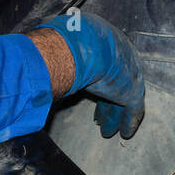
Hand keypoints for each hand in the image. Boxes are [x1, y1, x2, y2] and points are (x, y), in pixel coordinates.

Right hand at [35, 13, 144, 138]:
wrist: (85, 47)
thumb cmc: (67, 43)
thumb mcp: (63, 47)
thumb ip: (60, 56)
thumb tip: (42, 59)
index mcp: (105, 41)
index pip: (104, 66)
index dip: (97, 84)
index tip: (91, 95)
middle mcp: (121, 56)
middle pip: (115, 84)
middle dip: (107, 102)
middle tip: (99, 117)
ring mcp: (129, 73)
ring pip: (124, 98)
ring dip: (114, 115)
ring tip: (107, 131)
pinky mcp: (133, 91)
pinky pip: (133, 109)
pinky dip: (128, 122)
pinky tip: (125, 133)